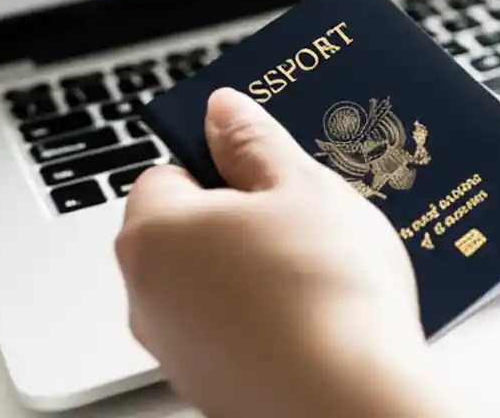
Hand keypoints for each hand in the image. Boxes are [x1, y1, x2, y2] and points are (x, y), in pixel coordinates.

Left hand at [116, 89, 449, 417]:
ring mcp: (179, 350)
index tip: (269, 163)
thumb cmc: (326, 291)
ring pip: (216, 285)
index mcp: (157, 232)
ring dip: (260, 270)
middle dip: (246, 217)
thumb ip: (255, 141)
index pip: (167, 172)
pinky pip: (238, 332)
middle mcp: (149, 295)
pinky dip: (271, 319)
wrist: (350, 399)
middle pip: (190, 231)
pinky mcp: (215, 388)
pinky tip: (323, 313)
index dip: (224, 161)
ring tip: (326, 266)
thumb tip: (225, 110)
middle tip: (308, 212)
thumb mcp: (302, 186)